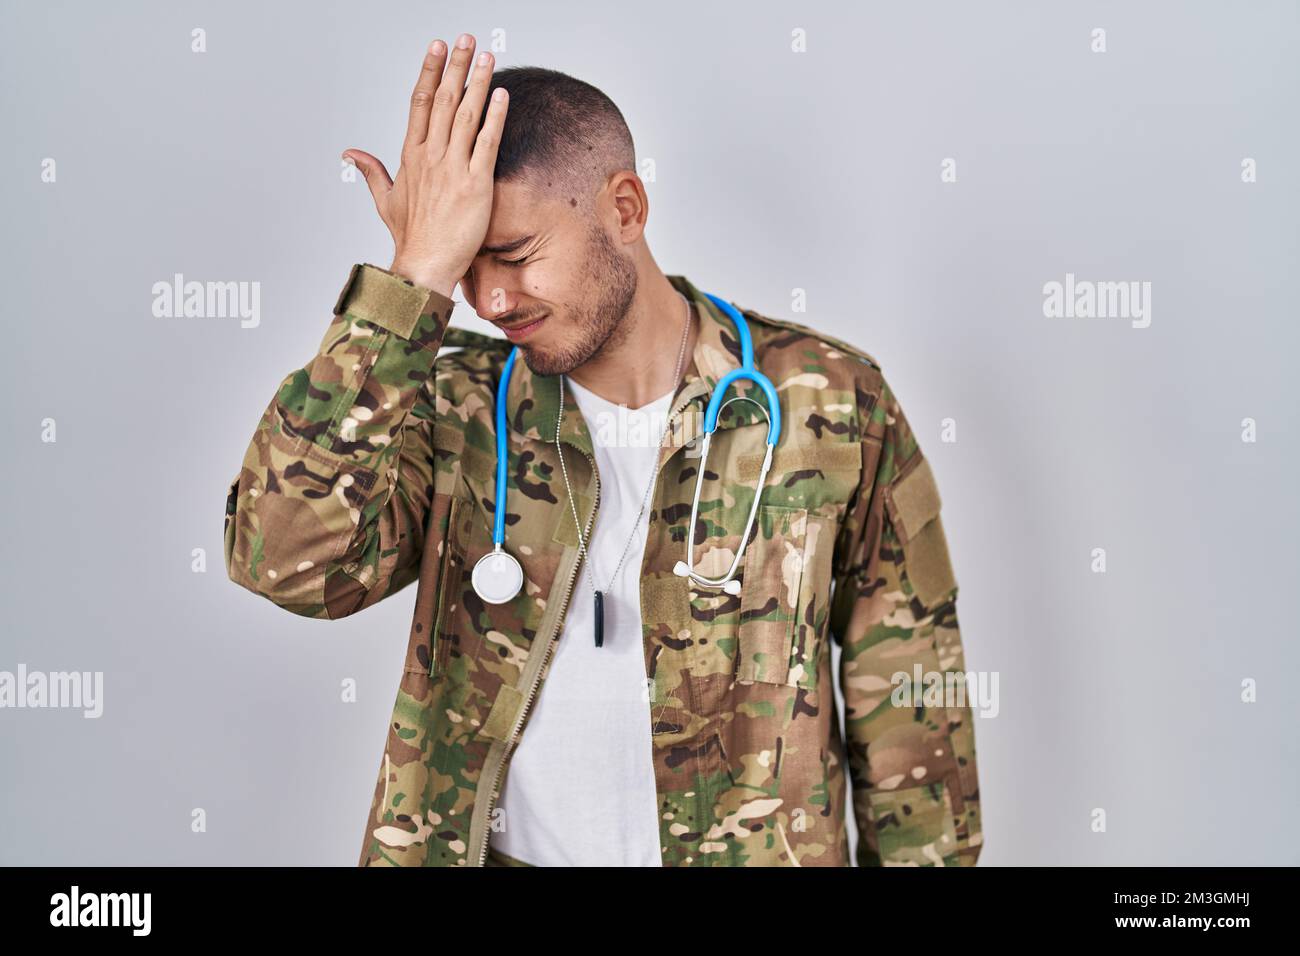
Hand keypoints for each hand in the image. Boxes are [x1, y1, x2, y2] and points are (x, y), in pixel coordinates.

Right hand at [342, 34, 507, 297]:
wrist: (425, 266)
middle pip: (443, 100)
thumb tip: (350, 153)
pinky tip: (502, 96)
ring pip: (465, 115)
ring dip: (477, 82)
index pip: (419, 102)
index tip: (436, 48)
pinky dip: (494, 118)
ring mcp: (453, 169)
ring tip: (487, 56)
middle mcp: (430, 157)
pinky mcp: (475, 185)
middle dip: (455, 66)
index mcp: (411, 156)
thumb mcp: (386, 200)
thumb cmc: (410, 237)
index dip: (429, 72)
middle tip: (465, 38)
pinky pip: (486, 144)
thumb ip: (372, 171)